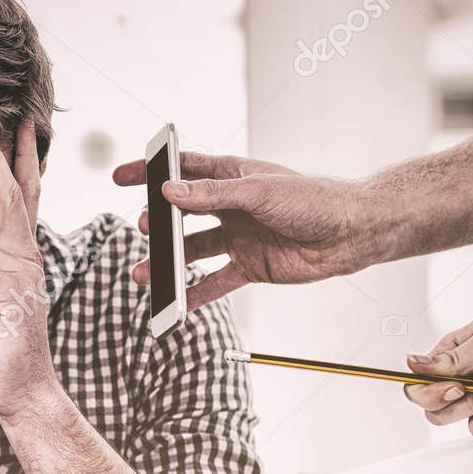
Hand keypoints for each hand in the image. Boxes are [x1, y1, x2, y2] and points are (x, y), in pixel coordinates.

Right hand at [112, 152, 371, 309]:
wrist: (351, 234)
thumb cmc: (313, 200)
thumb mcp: (258, 192)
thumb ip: (212, 195)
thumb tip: (169, 193)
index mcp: (233, 176)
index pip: (183, 170)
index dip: (152, 172)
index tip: (122, 176)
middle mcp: (232, 207)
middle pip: (183, 214)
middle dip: (158, 222)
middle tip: (143, 227)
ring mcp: (239, 238)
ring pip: (193, 251)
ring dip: (168, 262)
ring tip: (145, 273)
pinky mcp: (249, 267)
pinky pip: (214, 282)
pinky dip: (194, 294)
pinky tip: (174, 303)